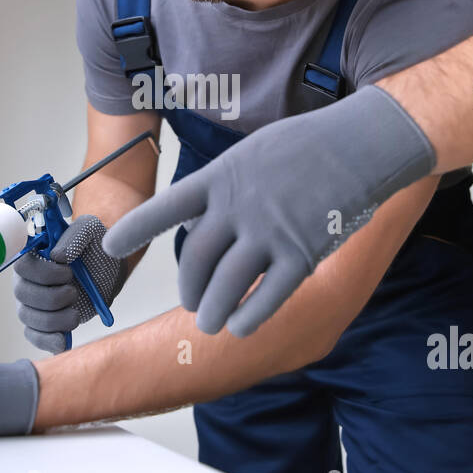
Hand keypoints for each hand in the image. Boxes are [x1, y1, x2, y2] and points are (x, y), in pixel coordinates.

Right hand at [13, 214, 127, 353]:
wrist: (108, 270)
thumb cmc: (94, 246)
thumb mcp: (90, 232)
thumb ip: (74, 237)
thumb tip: (57, 255)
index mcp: (34, 256)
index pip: (23, 266)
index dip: (43, 273)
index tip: (68, 272)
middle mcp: (27, 280)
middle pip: (23, 294)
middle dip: (52, 297)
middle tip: (74, 292)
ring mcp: (32, 304)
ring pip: (29, 317)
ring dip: (55, 319)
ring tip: (76, 313)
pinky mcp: (42, 324)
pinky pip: (35, 336)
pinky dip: (49, 340)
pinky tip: (64, 338)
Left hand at [103, 85, 434, 336]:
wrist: (361, 144)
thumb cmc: (307, 146)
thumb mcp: (251, 153)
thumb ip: (222, 187)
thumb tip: (197, 219)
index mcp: (221, 178)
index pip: (166, 207)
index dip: (136, 228)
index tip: (110, 244)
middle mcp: (238, 207)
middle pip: (195, 260)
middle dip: (189, 288)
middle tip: (192, 303)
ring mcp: (270, 232)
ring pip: (228, 286)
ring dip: (214, 311)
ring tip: (211, 324)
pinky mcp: (302, 253)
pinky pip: (269, 297)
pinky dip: (251, 317)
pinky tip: (242, 328)